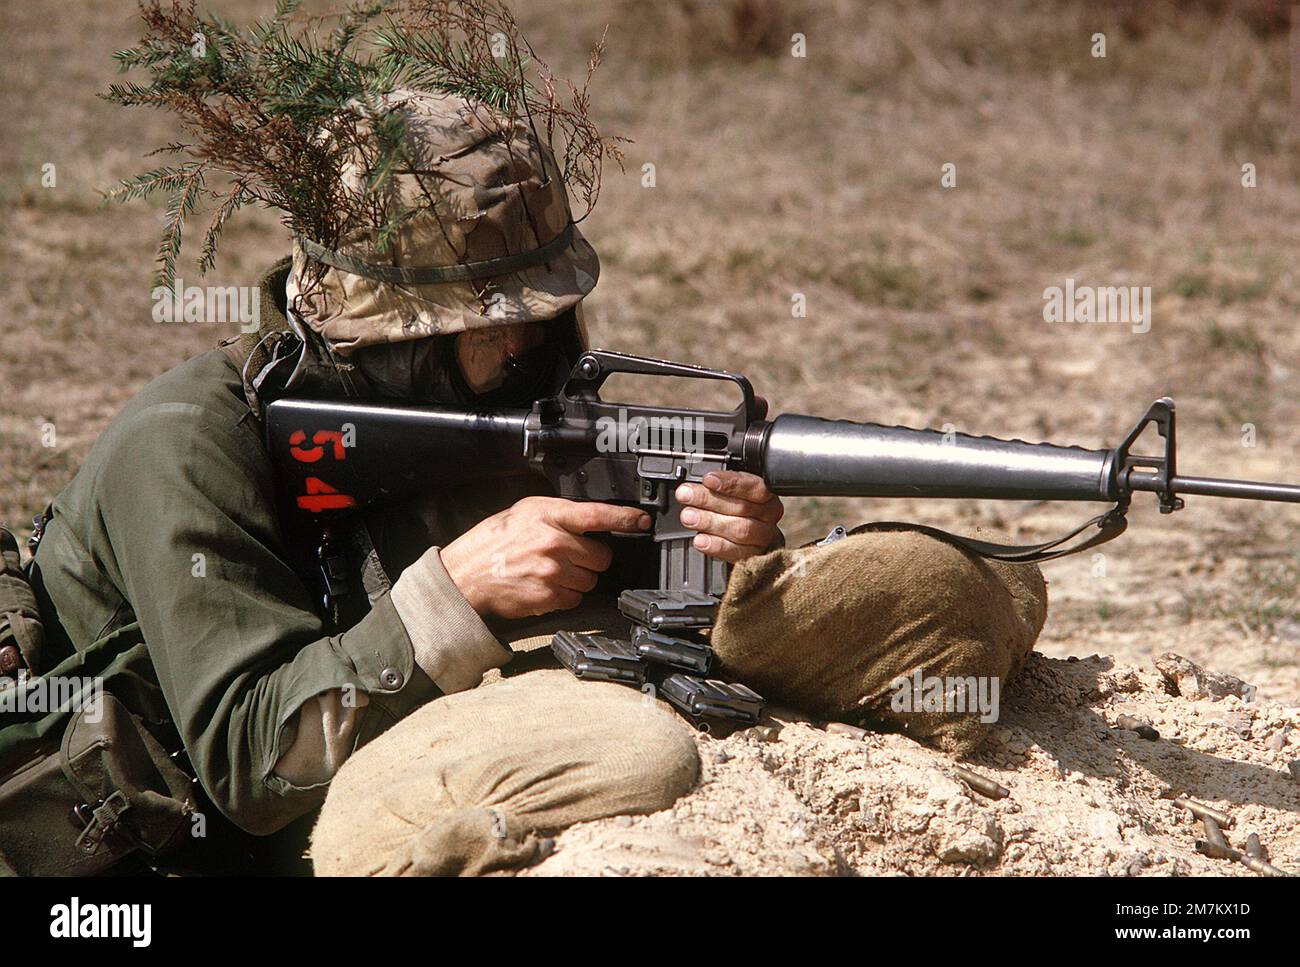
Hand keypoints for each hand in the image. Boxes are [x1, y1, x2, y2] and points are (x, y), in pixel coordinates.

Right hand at [440, 496, 650, 619]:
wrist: (466, 574)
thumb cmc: (493, 542)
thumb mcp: (524, 512)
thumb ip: (558, 514)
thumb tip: (591, 520)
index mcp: (548, 515)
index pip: (596, 515)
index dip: (624, 518)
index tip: (642, 520)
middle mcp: (553, 542)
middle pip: (601, 556)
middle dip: (590, 558)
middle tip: (567, 556)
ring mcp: (552, 571)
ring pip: (590, 580)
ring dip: (578, 578)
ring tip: (551, 571)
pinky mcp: (548, 596)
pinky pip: (575, 599)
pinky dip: (565, 595)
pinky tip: (545, 586)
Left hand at [675, 471, 783, 562]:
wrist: (745, 540)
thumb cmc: (735, 509)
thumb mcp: (729, 492)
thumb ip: (716, 487)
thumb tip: (694, 483)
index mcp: (766, 494)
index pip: (753, 486)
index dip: (730, 482)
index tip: (708, 479)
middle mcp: (769, 515)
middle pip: (742, 507)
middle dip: (709, 500)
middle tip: (686, 495)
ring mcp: (763, 537)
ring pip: (740, 529)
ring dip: (710, 522)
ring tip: (688, 517)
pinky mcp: (755, 557)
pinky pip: (737, 553)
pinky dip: (716, 546)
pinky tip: (700, 540)